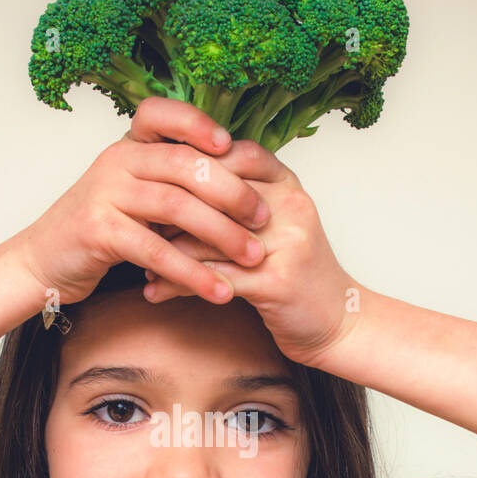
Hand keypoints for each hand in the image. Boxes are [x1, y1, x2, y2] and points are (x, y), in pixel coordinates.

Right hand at [12, 97, 271, 307]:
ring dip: (221, 234)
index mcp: (128, 146)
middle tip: (264, 217)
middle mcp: (116, 161)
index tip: (233, 145)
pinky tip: (220, 290)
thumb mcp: (133, 194)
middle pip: (185, 165)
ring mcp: (105, 194)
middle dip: (232, 192)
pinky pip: (156, 251)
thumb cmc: (99, 230)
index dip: (197, 123)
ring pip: (176, 206)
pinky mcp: (99, 232)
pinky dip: (193, 273)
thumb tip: (238, 178)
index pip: (162, 114)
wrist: (42, 261)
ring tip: (253, 256)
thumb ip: (171, 182)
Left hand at [141, 140, 359, 368]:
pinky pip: (212, 277)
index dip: (190, 166)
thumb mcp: (278, 225)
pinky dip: (177, 285)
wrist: (339, 322)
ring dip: (166, 252)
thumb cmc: (300, 274)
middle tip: (137, 224)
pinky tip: (155, 291)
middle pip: (213, 193)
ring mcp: (286, 243)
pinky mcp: (276, 282)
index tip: (156, 184)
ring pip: (207, 236)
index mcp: (288, 186)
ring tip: (142, 262)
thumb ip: (243, 201)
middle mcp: (289, 207)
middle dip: (169, 210)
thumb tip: (185, 182)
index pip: (232, 155)